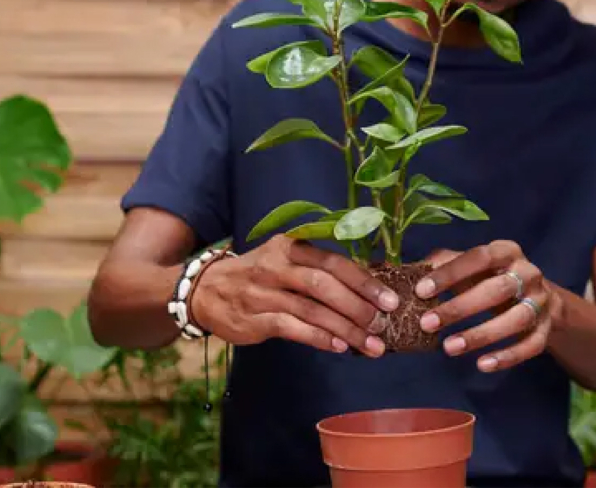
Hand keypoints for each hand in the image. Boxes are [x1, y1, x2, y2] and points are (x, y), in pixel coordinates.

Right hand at [189, 234, 398, 356]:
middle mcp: (277, 267)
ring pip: (312, 310)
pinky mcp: (254, 318)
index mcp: (291, 248)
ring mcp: (264, 293)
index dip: (364, 281)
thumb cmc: (259, 277)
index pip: (334, 262)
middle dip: (359, 306)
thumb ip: (319, 272)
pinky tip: (339, 347)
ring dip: (346, 329)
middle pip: (324, 285)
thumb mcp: (285, 262)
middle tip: (384, 323)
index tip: (390, 300)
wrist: (205, 290)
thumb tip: (368, 292)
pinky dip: (318, 338)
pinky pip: (292, 328)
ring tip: (371, 345)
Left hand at [414, 240, 560, 371]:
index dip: (450, 273)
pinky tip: (482, 365)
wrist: (536, 296)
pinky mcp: (547, 328)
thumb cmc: (489, 278)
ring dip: (481, 335)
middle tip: (427, 324)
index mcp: (506, 251)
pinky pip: (531, 345)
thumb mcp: (470, 267)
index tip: (421, 291)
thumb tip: (408, 271)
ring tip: (448, 348)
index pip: (478, 257)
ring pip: (516, 319)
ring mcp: (541, 301)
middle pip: (497, 290)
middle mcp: (528, 273)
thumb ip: (443, 264)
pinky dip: (508, 357)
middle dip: (460, 308)